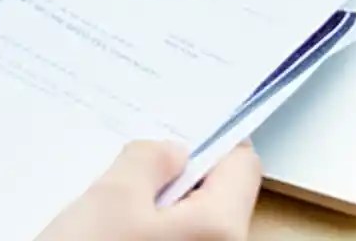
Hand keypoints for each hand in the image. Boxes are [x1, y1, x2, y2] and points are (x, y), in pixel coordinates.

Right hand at [36, 141, 261, 240]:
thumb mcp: (113, 194)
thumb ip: (150, 159)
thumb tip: (172, 150)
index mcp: (220, 227)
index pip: (243, 164)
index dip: (214, 138)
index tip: (182, 126)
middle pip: (219, 192)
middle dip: (179, 170)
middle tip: (136, 162)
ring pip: (193, 215)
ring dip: (159, 198)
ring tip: (118, 198)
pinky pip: (175, 236)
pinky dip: (151, 223)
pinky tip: (116, 225)